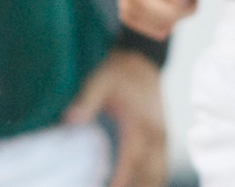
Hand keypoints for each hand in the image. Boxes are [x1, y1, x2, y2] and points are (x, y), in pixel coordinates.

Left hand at [63, 51, 167, 186]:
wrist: (141, 60)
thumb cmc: (118, 72)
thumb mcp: (99, 81)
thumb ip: (86, 101)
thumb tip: (71, 119)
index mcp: (139, 124)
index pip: (132, 159)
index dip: (122, 179)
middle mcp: (155, 134)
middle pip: (150, 174)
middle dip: (135, 186)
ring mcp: (162, 138)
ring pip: (159, 173)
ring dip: (146, 185)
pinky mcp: (163, 139)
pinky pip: (162, 167)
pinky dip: (154, 180)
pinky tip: (141, 185)